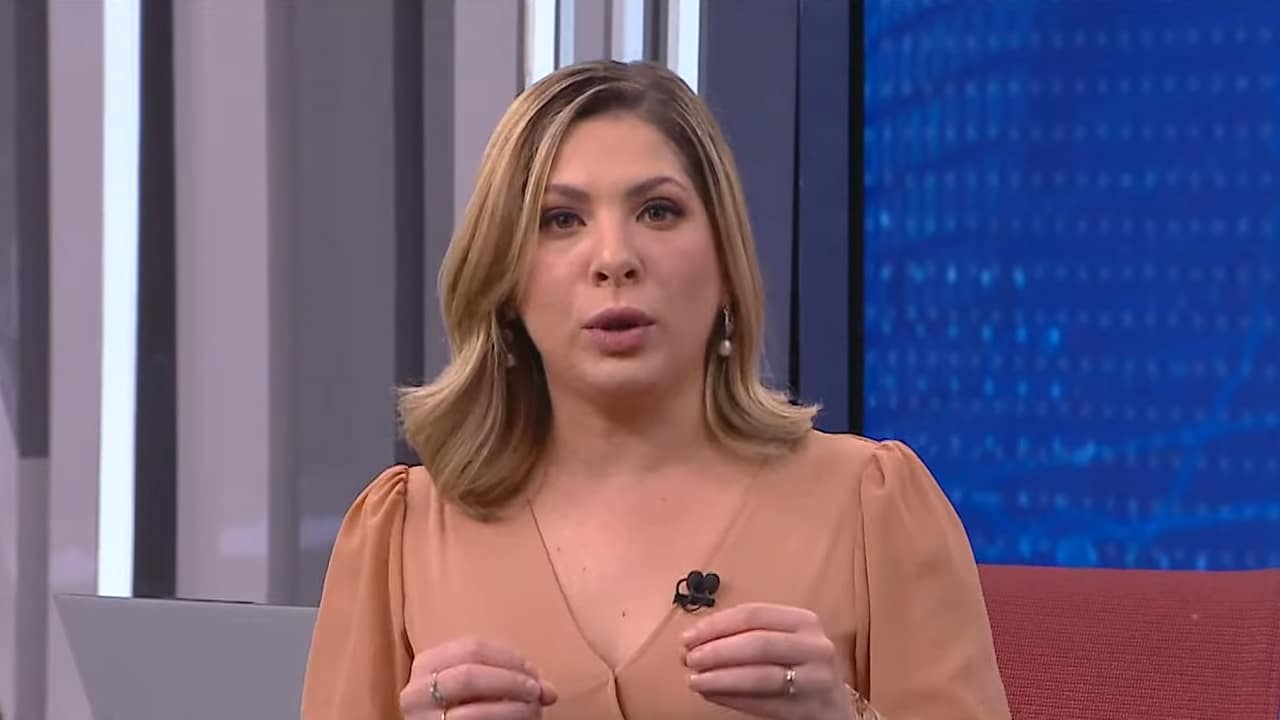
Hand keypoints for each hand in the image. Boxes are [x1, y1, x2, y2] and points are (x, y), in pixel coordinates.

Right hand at [400, 637, 557, 718]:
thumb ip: (507, 678)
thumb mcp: (476, 686)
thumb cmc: (459, 706)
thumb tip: (549, 691)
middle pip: (471, 674)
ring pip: (475, 710)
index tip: (533, 671)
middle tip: (536, 690)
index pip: (472, 647)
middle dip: (511, 680)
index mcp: (426, 664)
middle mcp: (415, 692)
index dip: (509, 657)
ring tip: (534, 710)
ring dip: (513, 708)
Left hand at [682, 603, 853, 719]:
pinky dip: (732, 699)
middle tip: (688, 659)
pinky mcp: (808, 710)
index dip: (716, 625)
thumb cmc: (797, 664)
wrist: (833, 704)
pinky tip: (711, 695)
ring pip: (760, 676)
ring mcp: (815, 680)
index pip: (753, 614)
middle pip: (757, 643)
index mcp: (804, 621)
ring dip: (721, 678)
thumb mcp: (782, 639)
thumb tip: (693, 640)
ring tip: (694, 680)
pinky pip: (763, 704)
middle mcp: (815, 647)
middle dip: (716, 651)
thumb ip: (746, 634)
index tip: (688, 637)